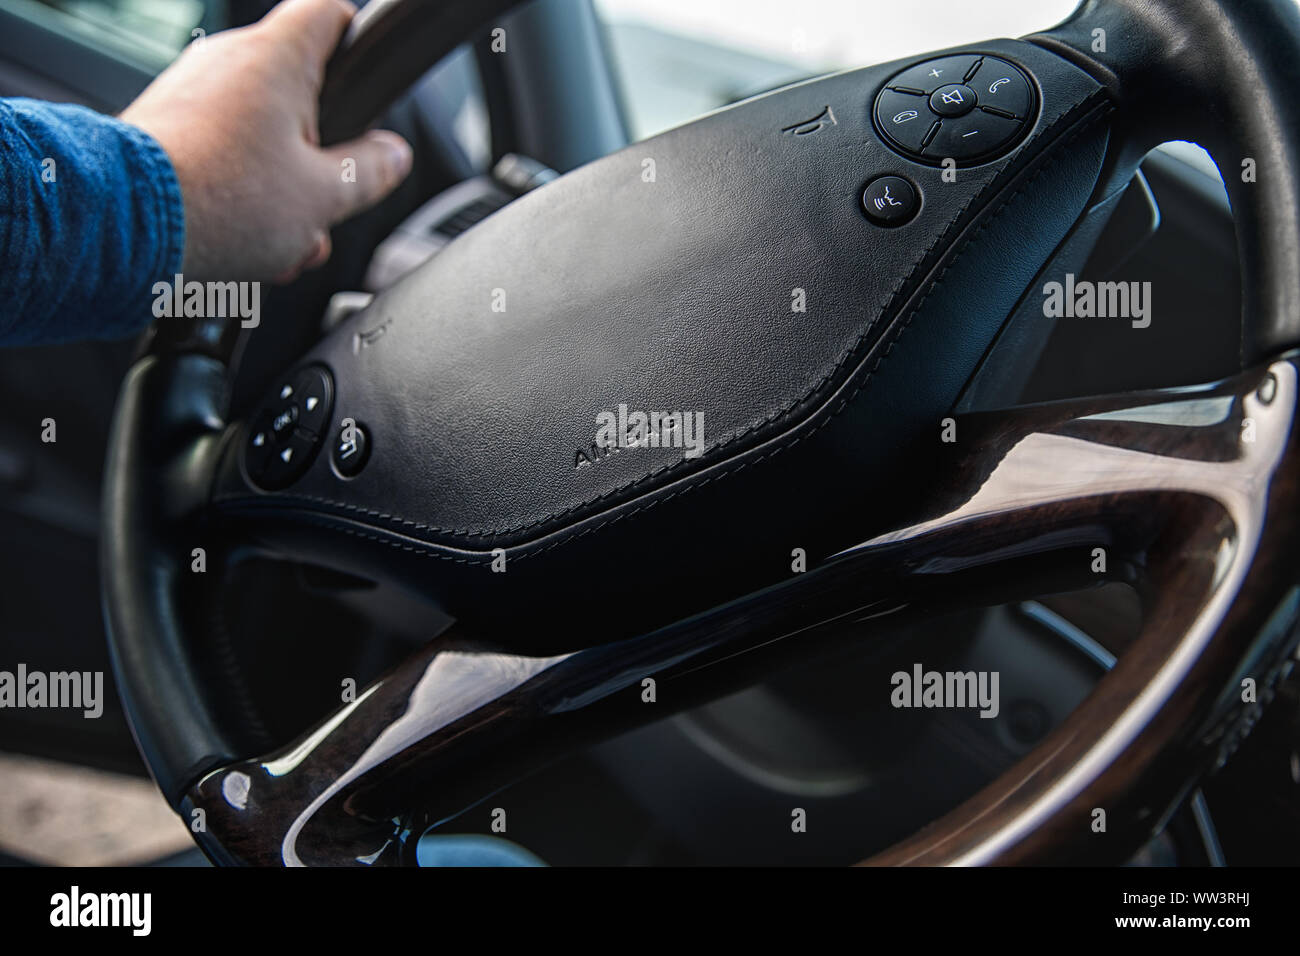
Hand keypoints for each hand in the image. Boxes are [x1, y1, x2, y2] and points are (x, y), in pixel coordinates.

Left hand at [120, 0, 413, 282]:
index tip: (367, 75)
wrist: (122, 226)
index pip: (330, 13)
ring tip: (282, 242)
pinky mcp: (158, 130)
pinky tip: (244, 243)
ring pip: (257, 135)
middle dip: (319, 157)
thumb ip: (370, 172)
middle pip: (297, 95)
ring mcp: (187, 94)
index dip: (357, 38)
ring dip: (280, 189)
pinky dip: (238, 195)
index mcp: (277, 59)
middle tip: (326, 202)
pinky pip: (217, 155)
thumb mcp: (325, 196)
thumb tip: (394, 156)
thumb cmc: (222, 200)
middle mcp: (227, 62)